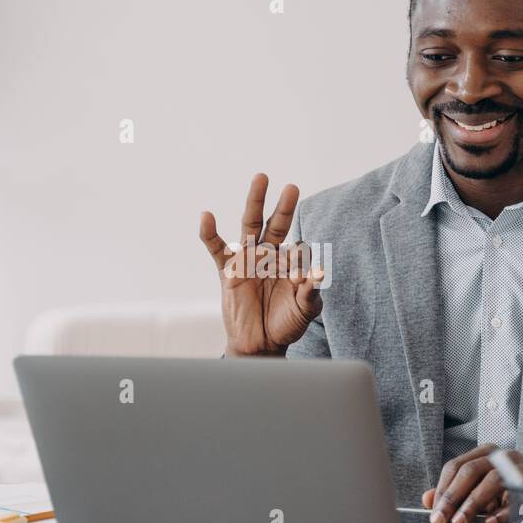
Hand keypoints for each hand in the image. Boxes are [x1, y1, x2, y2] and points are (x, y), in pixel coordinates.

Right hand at [199, 173, 323, 356]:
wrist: (260, 344)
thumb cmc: (285, 324)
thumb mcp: (304, 310)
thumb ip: (311, 292)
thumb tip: (316, 272)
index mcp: (290, 262)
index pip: (298, 250)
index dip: (300, 263)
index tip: (299, 281)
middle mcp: (269, 255)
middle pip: (276, 224)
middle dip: (284, 207)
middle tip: (293, 187)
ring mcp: (248, 260)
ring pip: (250, 225)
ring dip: (255, 202)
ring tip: (261, 178)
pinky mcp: (228, 271)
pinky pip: (216, 248)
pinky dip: (209, 233)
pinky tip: (206, 216)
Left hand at [422, 444, 522, 522]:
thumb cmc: (506, 495)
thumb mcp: (476, 493)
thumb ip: (453, 494)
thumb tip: (427, 499)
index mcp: (485, 454)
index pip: (456, 466)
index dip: (442, 490)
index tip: (434, 512)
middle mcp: (502, 456)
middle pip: (470, 470)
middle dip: (453, 497)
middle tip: (443, 519)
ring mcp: (520, 467)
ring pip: (491, 480)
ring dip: (473, 504)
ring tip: (461, 521)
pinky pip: (515, 496)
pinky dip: (502, 511)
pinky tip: (490, 522)